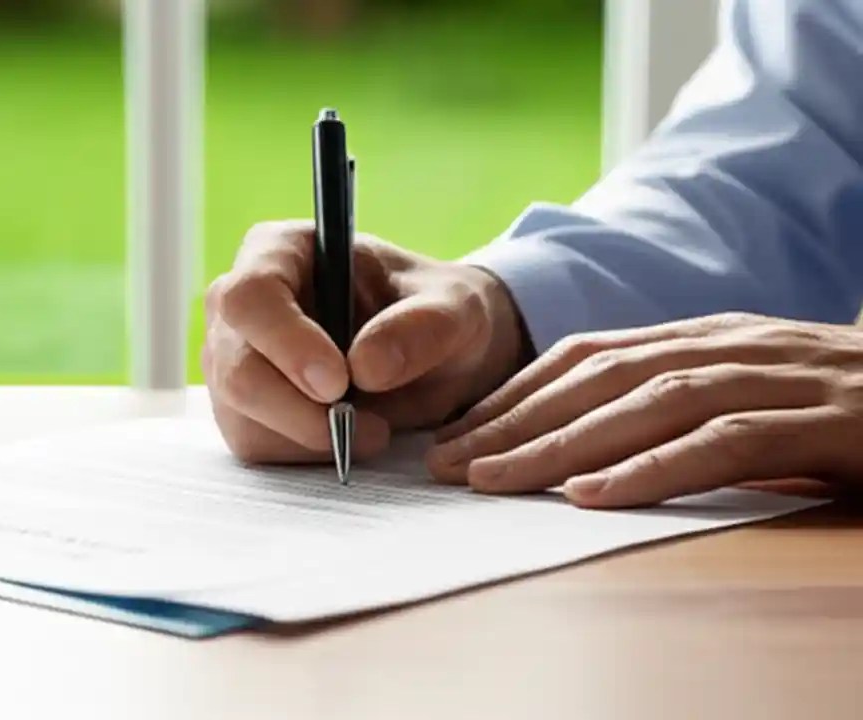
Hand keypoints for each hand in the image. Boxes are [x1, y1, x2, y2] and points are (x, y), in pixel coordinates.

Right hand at [203, 220, 528, 462]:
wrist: (438, 355)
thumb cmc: (437, 312)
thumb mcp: (456, 308)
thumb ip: (421, 328)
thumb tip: (365, 367)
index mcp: (280, 251)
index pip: (250, 296)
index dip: (286, 343)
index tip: (338, 383)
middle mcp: (242, 304)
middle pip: (238, 368)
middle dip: (302, 411)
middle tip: (371, 426)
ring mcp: (233, 358)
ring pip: (242, 416)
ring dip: (312, 437)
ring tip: (374, 428)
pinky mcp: (241, 407)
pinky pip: (256, 444)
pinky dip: (307, 453)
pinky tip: (347, 435)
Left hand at [428, 312, 862, 506]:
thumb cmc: (841, 407)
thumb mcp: (748, 396)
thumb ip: (676, 410)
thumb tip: (582, 451)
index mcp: (704, 336)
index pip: (587, 357)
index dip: (515, 395)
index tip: (456, 437)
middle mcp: (731, 344)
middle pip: (599, 379)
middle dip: (515, 422)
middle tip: (449, 466)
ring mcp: (780, 377)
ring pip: (647, 405)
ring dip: (561, 445)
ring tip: (496, 481)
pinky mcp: (825, 420)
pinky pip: (724, 443)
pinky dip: (652, 470)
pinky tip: (595, 497)